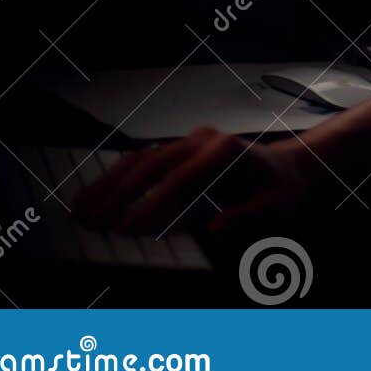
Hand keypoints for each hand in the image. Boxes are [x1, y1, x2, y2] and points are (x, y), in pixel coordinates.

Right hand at [75, 127, 315, 236]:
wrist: (290, 167)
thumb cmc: (283, 189)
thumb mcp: (278, 204)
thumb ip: (249, 215)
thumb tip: (214, 230)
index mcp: (228, 150)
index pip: (184, 177)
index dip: (154, 202)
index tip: (129, 227)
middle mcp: (205, 140)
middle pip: (154, 163)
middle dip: (120, 193)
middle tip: (92, 223)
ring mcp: (190, 142)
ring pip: (142, 159)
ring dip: (109, 184)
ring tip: (80, 210)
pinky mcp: (181, 151)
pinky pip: (144, 162)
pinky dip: (118, 179)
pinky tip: (95, 198)